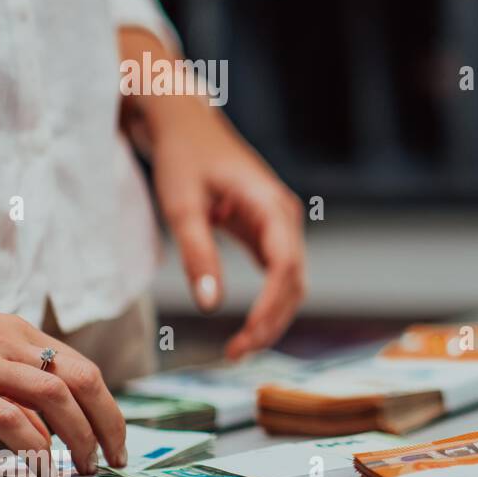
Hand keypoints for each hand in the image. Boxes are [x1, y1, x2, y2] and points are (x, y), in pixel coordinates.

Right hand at [0, 305, 126, 473]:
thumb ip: (14, 373)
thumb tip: (50, 421)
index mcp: (17, 333)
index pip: (82, 368)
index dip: (106, 407)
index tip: (115, 438)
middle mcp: (7, 343)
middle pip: (81, 379)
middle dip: (107, 422)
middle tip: (112, 458)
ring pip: (53, 394)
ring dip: (78, 434)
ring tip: (83, 464)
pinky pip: (6, 413)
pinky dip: (31, 442)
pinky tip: (41, 465)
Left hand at [118, 28, 306, 359]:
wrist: (185, 122)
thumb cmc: (183, 158)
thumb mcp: (182, 206)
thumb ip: (197, 254)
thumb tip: (210, 305)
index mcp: (272, 206)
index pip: (286, 268)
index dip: (270, 307)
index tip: (245, 336)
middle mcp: (286, 217)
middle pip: (295, 282)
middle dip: (271, 322)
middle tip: (236, 354)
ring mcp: (281, 225)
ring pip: (292, 283)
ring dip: (272, 317)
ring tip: (240, 347)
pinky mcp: (269, 231)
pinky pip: (280, 275)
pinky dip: (268, 303)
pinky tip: (248, 326)